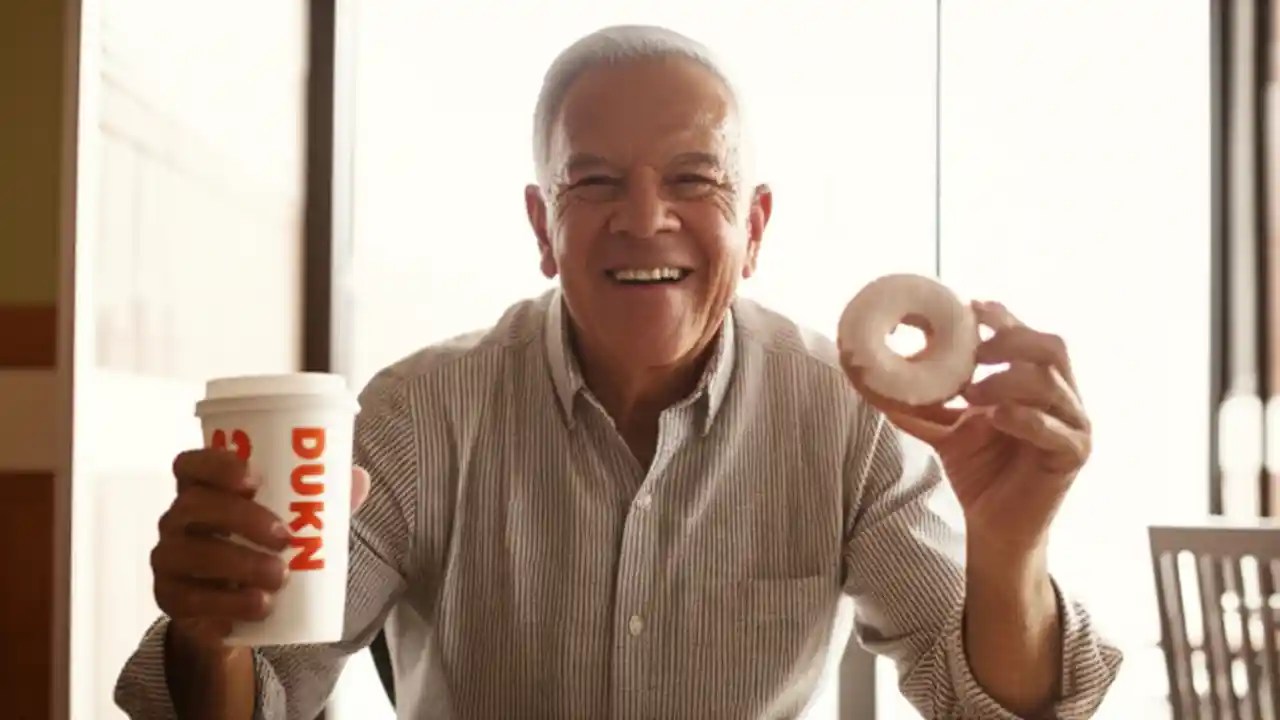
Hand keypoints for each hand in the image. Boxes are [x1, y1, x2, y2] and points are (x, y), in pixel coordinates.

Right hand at [154, 448, 371, 648]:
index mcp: (203, 489)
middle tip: (285, 539)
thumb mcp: (295, 521)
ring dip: (237, 565)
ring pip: (189, 555)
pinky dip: (222, 607)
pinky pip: (188, 601)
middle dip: (241, 519)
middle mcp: (177, 519)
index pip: (191, 463)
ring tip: (278, 580)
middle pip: (194, 505)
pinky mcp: (171, 599)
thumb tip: (359, 479)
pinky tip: (251, 610)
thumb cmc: (265, 547)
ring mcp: (168, 559)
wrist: (238, 607)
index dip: (216, 465)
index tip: (254, 479)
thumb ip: (324, 501)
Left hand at [843, 300, 1089, 553]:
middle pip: (1051, 348)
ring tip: (972, 393)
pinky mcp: (1072, 456)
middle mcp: (1062, 398)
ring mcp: (1073, 425)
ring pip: (1050, 383)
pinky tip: (996, 416)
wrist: (994, 527)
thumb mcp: (944, 428)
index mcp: (1037, 384)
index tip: (972, 306)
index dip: (1006, 318)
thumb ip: (918, 402)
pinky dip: (1023, 417)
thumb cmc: (979, 472)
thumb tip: (864, 378)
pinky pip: (1053, 428)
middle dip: (1011, 340)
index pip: (1030, 338)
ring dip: (1006, 380)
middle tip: (974, 352)